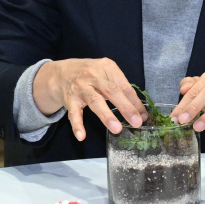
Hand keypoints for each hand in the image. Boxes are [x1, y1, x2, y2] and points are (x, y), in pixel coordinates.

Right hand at [32, 58, 146, 141]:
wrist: (61, 73)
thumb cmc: (90, 75)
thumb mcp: (106, 74)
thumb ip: (122, 90)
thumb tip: (140, 112)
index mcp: (107, 67)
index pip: (124, 86)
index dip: (135, 102)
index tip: (143, 116)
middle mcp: (93, 76)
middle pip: (111, 91)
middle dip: (125, 107)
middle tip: (136, 122)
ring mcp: (81, 87)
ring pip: (95, 101)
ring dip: (106, 115)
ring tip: (117, 128)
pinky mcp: (69, 99)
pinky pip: (73, 113)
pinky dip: (77, 125)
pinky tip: (81, 136)